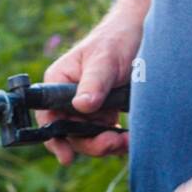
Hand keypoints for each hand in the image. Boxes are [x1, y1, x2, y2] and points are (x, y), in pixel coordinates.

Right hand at [38, 21, 139, 164]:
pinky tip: (130, 136)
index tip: (67, 157)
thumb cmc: (117, 39)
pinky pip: (106, 134)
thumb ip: (94, 83)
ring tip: (127, 140)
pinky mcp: (105, 112)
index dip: (55, 139)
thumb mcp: (105, 60)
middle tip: (113, 143)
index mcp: (58, 82)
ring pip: (90, 138)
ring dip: (107, 144)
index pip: (48, 117)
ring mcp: (87, 107)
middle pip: (71, 134)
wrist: (142, 34)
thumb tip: (82, 106)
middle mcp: (68, 97)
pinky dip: (117, 140)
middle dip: (91, 143)